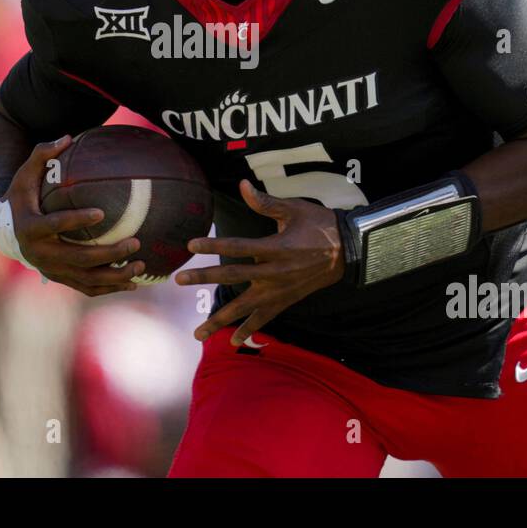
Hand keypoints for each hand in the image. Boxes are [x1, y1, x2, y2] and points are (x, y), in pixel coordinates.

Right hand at [6, 136, 144, 295]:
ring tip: (141, 265)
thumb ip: (42, 154)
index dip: (76, 220)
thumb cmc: (22, 196)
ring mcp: (51, 270)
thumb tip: (66, 137)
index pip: (55, 225)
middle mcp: (40, 254)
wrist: (8, 230)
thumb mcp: (26, 174)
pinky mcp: (61, 279)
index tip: (102, 213)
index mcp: (30, 228)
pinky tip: (133, 283)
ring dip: (115, 276)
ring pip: (86, 279)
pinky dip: (110, 288)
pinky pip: (87, 288)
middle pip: (78, 258)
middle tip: (135, 242)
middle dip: (108, 253)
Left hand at [174, 180, 343, 345]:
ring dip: (219, 321)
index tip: (191, 245)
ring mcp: (278, 290)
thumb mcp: (294, 209)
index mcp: (274, 247)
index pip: (237, 246)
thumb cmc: (319, 226)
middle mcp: (273, 272)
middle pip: (232, 276)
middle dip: (204, 278)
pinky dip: (249, 330)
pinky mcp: (285, 300)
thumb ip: (264, 202)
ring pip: (244, 308)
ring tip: (197, 333)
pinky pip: (264, 319)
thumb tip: (242, 184)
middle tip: (179, 281)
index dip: (213, 244)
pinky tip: (234, 342)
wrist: (347, 252)